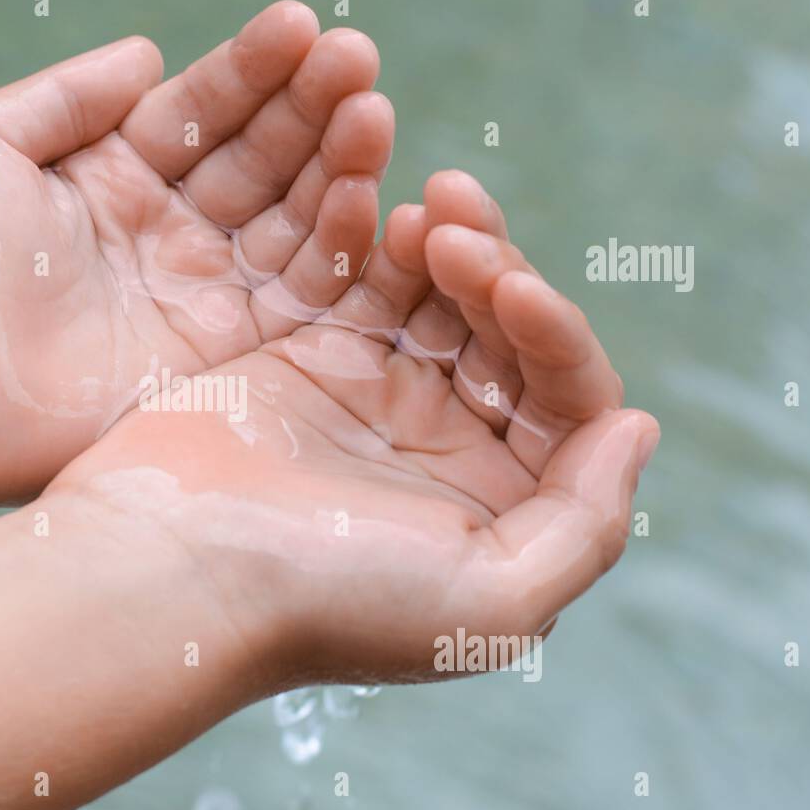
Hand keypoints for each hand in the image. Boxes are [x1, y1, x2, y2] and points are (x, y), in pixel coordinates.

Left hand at [0, 1, 395, 505]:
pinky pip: (294, 302)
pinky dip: (333, 250)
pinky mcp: (214, 363)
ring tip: (370, 109)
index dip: (253, 70)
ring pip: (288, 225)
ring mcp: (191, 299)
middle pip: (259, 164)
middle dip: (311, 108)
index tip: (301, 25)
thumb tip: (146, 53)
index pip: (203, 113)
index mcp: (109, 179)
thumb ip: (71, 95)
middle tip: (356, 57)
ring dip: (336, 167)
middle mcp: (159, 237)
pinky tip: (362, 193)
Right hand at [43, 171, 658, 685]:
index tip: (510, 290)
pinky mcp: (314, 359)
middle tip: (455, 228)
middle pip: (511, 335)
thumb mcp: (492, 606)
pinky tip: (387, 213)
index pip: (569, 399)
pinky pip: (370, 282)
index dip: (556, 332)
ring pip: (447, 298)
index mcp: (500, 509)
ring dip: (457, 242)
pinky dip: (386, 242)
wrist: (172, 570)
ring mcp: (379, 400)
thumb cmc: (327, 599)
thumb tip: (637, 427)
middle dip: (502, 270)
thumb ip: (585, 526)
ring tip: (432, 203)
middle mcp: (447, 451)